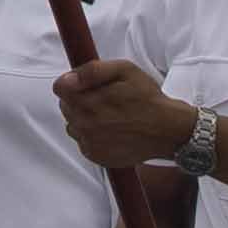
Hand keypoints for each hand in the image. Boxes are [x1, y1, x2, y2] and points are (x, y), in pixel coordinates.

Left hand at [55, 60, 202, 161]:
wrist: (167, 130)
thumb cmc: (147, 98)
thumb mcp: (125, 71)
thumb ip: (93, 70)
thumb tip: (68, 78)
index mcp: (88, 101)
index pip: (60, 88)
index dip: (75, 82)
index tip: (90, 84)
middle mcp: (84, 124)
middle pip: (66, 106)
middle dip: (80, 99)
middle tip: (106, 99)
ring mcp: (89, 143)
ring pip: (73, 124)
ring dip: (85, 118)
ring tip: (110, 115)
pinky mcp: (95, 156)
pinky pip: (83, 141)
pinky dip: (92, 135)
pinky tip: (111, 130)